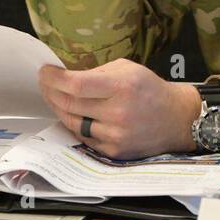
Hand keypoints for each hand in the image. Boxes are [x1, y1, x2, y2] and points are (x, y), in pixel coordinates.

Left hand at [37, 60, 201, 159]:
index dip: (54, 79)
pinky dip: (74, 125)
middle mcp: (118, 113)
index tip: (44, 72)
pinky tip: (70, 114)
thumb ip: (98, 72)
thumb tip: (68, 76)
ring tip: (53, 97)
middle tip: (44, 83)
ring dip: (59, 109)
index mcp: (121, 87)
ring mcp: (115, 135)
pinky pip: (84, 138)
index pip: (76, 85)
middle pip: (70, 105)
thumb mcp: (128, 69)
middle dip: (51, 92)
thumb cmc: (149, 88)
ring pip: (73, 123)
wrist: (176, 118)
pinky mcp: (114, 151)